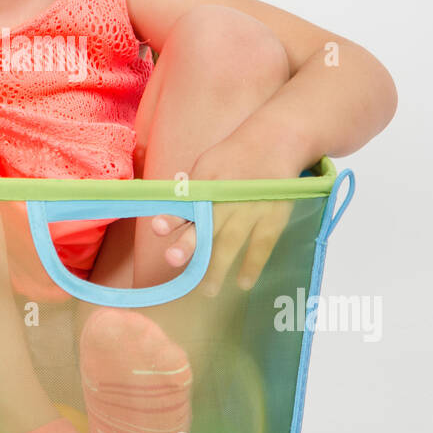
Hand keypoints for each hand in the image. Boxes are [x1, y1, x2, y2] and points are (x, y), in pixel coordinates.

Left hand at [150, 136, 301, 295]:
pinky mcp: (273, 215)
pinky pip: (262, 244)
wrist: (275, 141)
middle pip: (205, 224)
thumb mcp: (207, 164)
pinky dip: (253, 264)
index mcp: (206, 183)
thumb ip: (190, 189)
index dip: (171, 216)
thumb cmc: (234, 156)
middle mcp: (226, 197)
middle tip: (173, 259)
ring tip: (207, 291)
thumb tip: (171, 207)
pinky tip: (244, 283)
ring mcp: (250, 207)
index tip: (157, 226)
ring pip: (231, 241)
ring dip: (218, 266)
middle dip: (189, 242)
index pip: (185, 203)